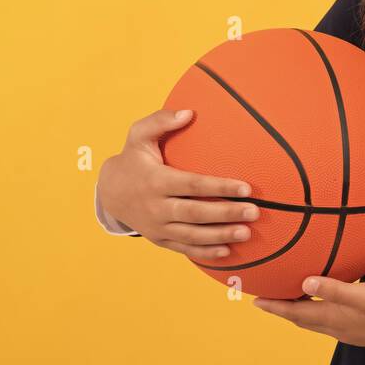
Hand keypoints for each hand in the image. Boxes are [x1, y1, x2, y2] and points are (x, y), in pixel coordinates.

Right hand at [98, 108, 257, 261]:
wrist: (109, 192)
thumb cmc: (133, 159)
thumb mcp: (139, 136)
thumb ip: (161, 121)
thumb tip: (188, 112)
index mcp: (155, 181)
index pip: (192, 185)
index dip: (219, 187)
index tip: (246, 188)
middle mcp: (156, 207)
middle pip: (196, 214)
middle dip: (227, 214)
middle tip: (255, 212)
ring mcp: (157, 227)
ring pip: (192, 235)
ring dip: (221, 236)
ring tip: (247, 233)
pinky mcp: (159, 239)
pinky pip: (184, 248)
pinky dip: (205, 252)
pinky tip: (227, 251)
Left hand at [253, 276, 364, 356]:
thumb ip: (336, 289)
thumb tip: (303, 284)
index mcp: (334, 319)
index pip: (296, 313)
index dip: (275, 307)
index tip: (254, 300)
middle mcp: (336, 327)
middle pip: (301, 318)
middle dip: (282, 309)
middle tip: (266, 298)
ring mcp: (348, 330)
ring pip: (315, 320)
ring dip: (299, 310)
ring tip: (289, 298)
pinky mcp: (360, 329)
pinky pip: (329, 319)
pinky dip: (317, 310)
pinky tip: (326, 301)